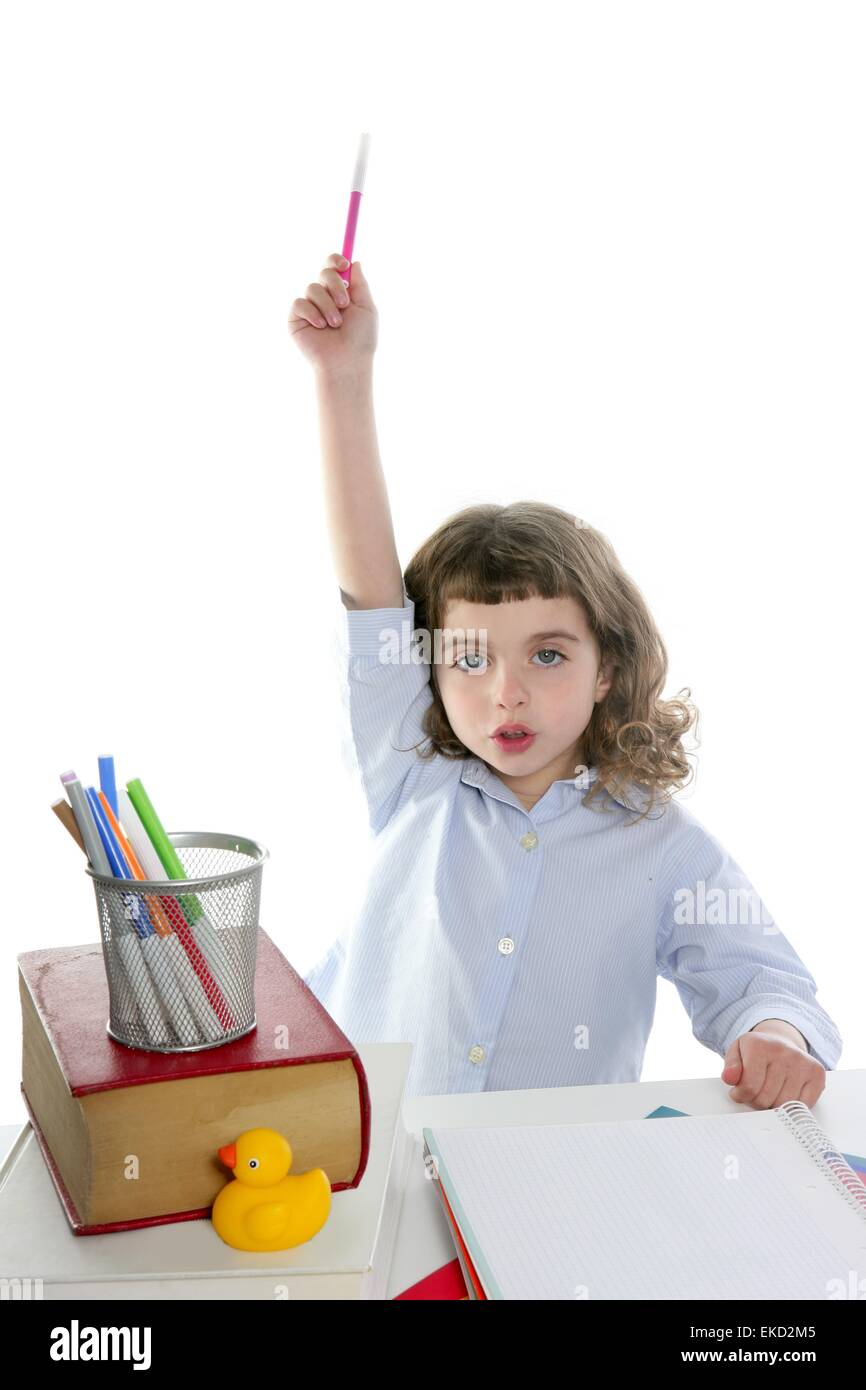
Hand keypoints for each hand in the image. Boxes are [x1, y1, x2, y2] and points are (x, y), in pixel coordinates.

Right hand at [288, 252, 377, 374]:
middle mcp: (324, 298)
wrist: (346, 362)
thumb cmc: (360, 339)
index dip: (336, 260)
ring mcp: (309, 308)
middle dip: (335, 284)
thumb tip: (355, 262)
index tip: (344, 264)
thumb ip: (360, 284)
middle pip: (324, 272)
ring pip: (313, 288)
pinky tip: (320, 327)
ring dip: (328, 305)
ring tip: (336, 324)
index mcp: (341, 293)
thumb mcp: (366, 307)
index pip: (334, 268)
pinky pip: (300, 303)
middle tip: (344, 303)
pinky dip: (313, 313)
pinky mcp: (296, 318)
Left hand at [721, 1020, 825, 1108]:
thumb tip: (729, 1078)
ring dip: (773, 1105)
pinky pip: (803, 1105)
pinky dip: (792, 1106)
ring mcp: (802, 1062)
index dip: (741, 1095)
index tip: (739, 1092)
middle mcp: (783, 1051)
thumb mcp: (737, 1052)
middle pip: (766, 1098)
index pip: (749, 1087)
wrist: (781, 1041)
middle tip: (756, 1092)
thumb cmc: (757, 1051)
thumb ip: (730, 1067)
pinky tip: (786, 1094)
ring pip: (784, 1105)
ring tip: (769, 1093)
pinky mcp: (817, 1073)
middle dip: (756, 1101)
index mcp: (759, 1045)